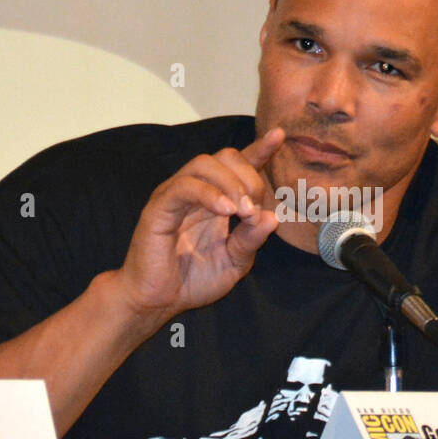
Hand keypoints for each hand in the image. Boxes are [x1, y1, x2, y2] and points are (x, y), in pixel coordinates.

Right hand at [118, 128, 285, 319]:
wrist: (158, 301)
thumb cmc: (192, 280)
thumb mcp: (234, 261)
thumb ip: (251, 239)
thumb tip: (272, 218)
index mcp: (215, 200)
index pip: (238, 164)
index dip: (259, 149)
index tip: (280, 136)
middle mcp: (195, 191)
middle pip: (225, 156)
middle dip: (248, 178)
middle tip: (252, 211)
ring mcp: (175, 195)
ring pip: (204, 164)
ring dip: (231, 184)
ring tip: (241, 212)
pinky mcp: (159, 207)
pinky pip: (185, 186)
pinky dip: (209, 193)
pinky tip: (225, 210)